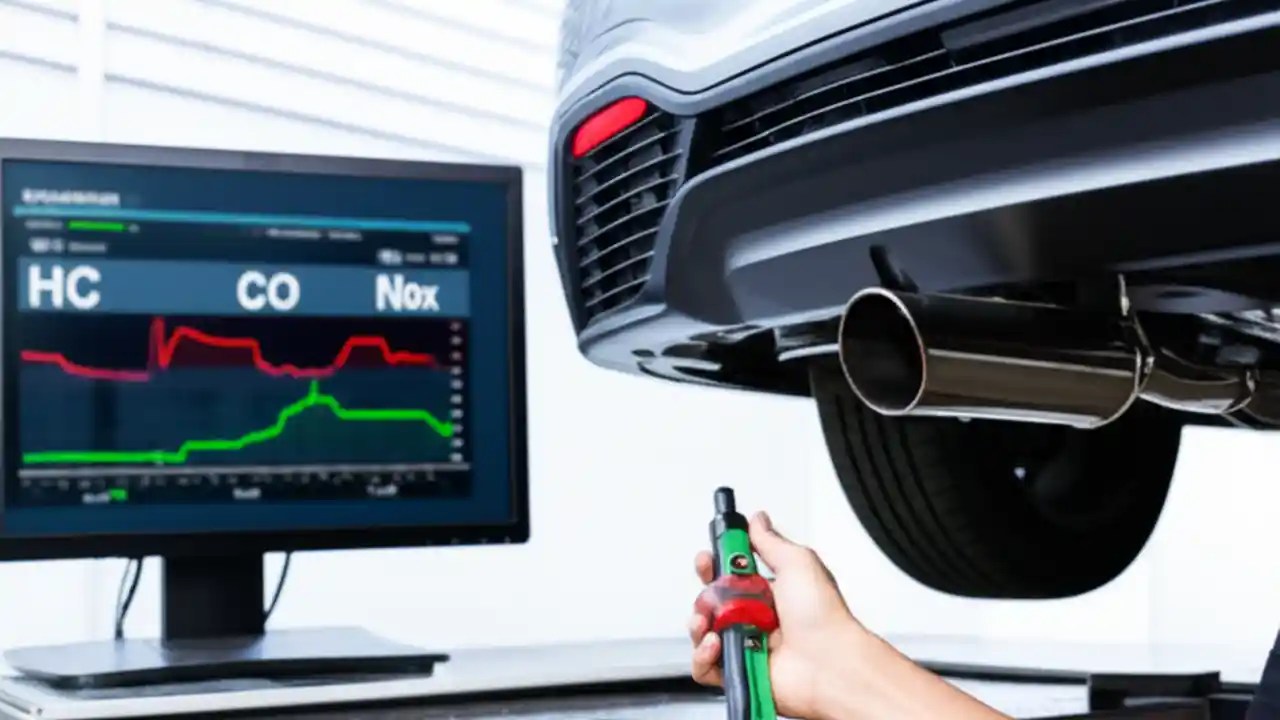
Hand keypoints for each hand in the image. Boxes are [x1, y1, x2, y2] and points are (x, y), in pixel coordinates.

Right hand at [688, 511, 866, 719]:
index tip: (708, 558)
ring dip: (699, 624)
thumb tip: (758, 520)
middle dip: (703, 596)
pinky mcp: (740, 673)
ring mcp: (747, 647)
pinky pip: (706, 667)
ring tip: (708, 621)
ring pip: (705, 633)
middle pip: (712, 604)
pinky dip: (703, 656)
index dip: (714, 565)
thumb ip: (771, 541)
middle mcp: (756, 620)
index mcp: (770, 592)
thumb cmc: (823, 616)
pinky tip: (716, 645)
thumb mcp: (798, 563)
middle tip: (710, 593)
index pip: (730, 575)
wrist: (831, 662)